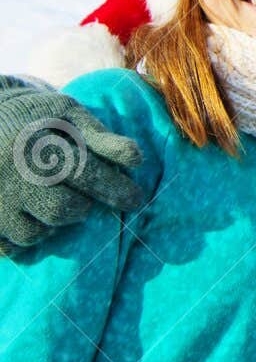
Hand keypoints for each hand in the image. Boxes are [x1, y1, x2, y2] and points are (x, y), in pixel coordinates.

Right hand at [0, 79, 144, 246]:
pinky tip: (32, 219)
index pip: (85, 174)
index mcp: (37, 146)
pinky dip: (25, 238)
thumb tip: (137, 159)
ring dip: (53, 226)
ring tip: (56, 204)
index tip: (137, 199)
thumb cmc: (36, 117)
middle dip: (81, 209)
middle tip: (84, 201)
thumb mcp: (69, 115)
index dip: (116, 189)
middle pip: (60, 210)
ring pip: (33, 234)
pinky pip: (9, 246)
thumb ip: (101, 137)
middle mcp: (12, 174)